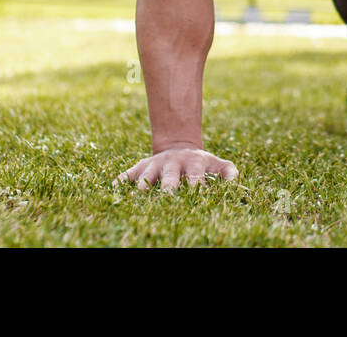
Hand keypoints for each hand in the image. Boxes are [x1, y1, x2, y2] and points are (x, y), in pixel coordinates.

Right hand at [116, 147, 238, 191]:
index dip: (196, 187)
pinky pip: (127, 175)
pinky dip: (120, 182)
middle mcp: (172, 164)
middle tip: (167, 199)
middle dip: (168, 188)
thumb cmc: (201, 163)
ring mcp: (154, 166)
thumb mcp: (216, 163)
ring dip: (142, 188)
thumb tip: (234, 181)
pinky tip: (112, 190)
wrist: (178, 147)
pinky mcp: (139, 168)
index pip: (195, 178)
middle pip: (170, 178)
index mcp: (192, 164)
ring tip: (137, 199)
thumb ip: (227, 171)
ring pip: (146, 177)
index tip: (197, 197)